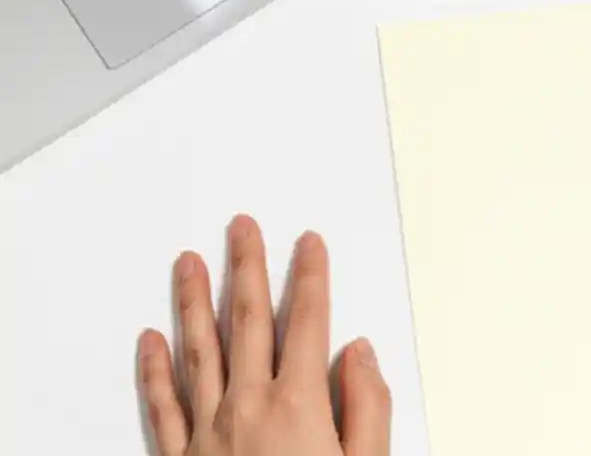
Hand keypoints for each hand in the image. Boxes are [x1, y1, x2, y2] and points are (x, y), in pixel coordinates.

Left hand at [138, 215, 391, 455]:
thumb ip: (368, 408)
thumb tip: (359, 354)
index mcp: (298, 406)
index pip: (307, 322)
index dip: (310, 277)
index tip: (309, 245)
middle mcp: (248, 409)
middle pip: (248, 321)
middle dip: (246, 267)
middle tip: (240, 228)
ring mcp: (208, 433)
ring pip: (200, 352)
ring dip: (195, 302)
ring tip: (189, 264)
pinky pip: (163, 405)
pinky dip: (155, 369)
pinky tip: (152, 340)